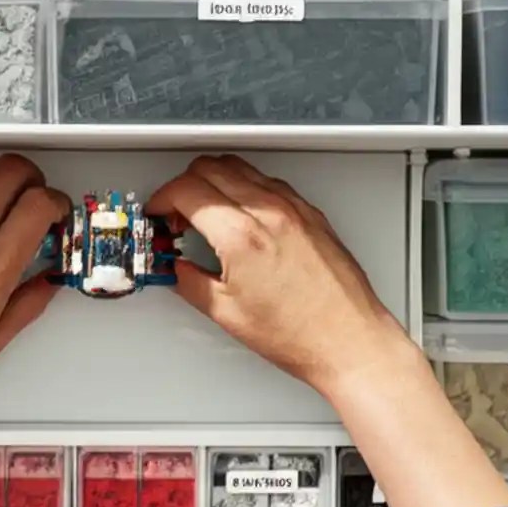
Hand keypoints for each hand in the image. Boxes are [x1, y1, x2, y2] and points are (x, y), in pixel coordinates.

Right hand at [147, 155, 405, 395]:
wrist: (348, 339)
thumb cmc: (300, 333)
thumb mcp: (226, 313)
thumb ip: (191, 282)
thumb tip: (178, 268)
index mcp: (242, 236)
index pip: (187, 189)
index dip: (162, 199)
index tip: (158, 213)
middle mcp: (269, 212)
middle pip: (210, 167)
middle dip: (183, 186)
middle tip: (177, 215)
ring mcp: (294, 208)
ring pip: (240, 166)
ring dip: (214, 181)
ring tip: (207, 214)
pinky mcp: (310, 213)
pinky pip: (268, 181)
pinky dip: (245, 188)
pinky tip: (240, 216)